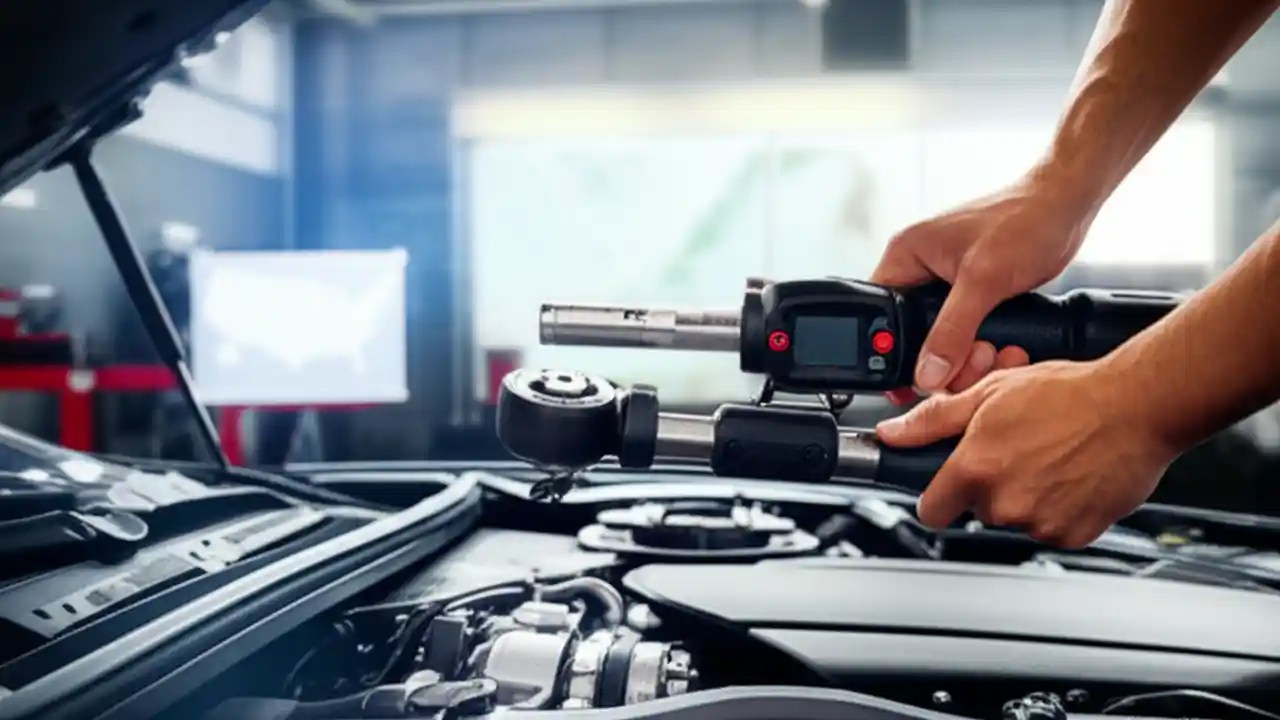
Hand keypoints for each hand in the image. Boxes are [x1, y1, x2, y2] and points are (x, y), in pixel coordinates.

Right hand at [871, 172, 1095, 400]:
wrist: (1065, 206)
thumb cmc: (1024, 220)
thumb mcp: (983, 280)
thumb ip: (951, 330)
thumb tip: (926, 373)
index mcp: (905, 256)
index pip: (881, 315)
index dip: (894, 352)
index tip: (917, 379)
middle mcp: (919, 270)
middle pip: (910, 336)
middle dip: (940, 359)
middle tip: (971, 361)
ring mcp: (943, 284)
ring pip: (938, 341)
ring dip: (964, 358)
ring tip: (993, 352)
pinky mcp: (968, 293)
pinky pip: (960, 334)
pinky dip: (977, 348)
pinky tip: (998, 348)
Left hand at [875, 360, 1178, 548]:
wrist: (1135, 406)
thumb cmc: (1068, 395)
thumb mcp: (988, 394)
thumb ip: (933, 420)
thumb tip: (892, 433)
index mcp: (976, 469)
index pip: (931, 510)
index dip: (938, 494)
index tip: (948, 486)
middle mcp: (1004, 503)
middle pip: (977, 510)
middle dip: (989, 486)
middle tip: (1016, 452)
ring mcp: (1040, 522)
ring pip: (1015, 520)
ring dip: (1025, 497)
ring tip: (1049, 459)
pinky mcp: (1074, 535)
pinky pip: (1052, 530)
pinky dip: (1058, 510)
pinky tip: (1071, 477)